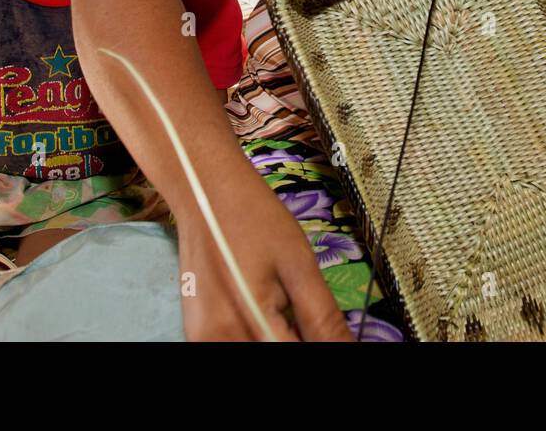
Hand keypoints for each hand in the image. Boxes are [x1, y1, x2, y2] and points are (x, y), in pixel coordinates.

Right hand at [175, 173, 353, 341]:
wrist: (204, 189)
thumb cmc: (252, 216)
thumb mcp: (299, 265)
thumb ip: (322, 318)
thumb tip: (348, 349)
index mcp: (246, 325)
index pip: (298, 356)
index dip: (322, 344)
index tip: (330, 332)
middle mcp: (214, 342)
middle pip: (271, 355)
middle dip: (300, 341)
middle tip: (310, 319)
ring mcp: (201, 339)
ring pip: (257, 351)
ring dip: (281, 340)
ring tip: (291, 314)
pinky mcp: (198, 332)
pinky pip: (240, 344)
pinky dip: (262, 336)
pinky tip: (272, 317)